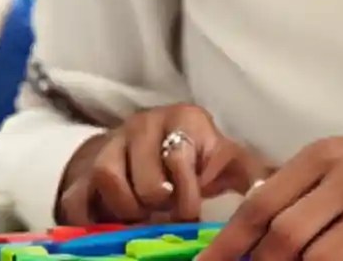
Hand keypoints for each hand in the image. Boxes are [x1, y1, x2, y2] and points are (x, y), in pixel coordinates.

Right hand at [57, 103, 268, 225]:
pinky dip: (91, 218)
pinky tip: (112, 224)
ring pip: (107, 182)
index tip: (191, 210)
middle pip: (146, 180)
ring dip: (127, 210)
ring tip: (142, 215)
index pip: (179, 158)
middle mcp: (143, 124)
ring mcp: (109, 144)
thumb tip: (266, 193)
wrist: (151, 146)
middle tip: (166, 212)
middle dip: (159, 205)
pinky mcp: (82, 169)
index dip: (187, 195)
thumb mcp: (228, 160)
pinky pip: (76, 199)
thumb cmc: (198, 157)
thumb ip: (251, 175)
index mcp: (185, 118)